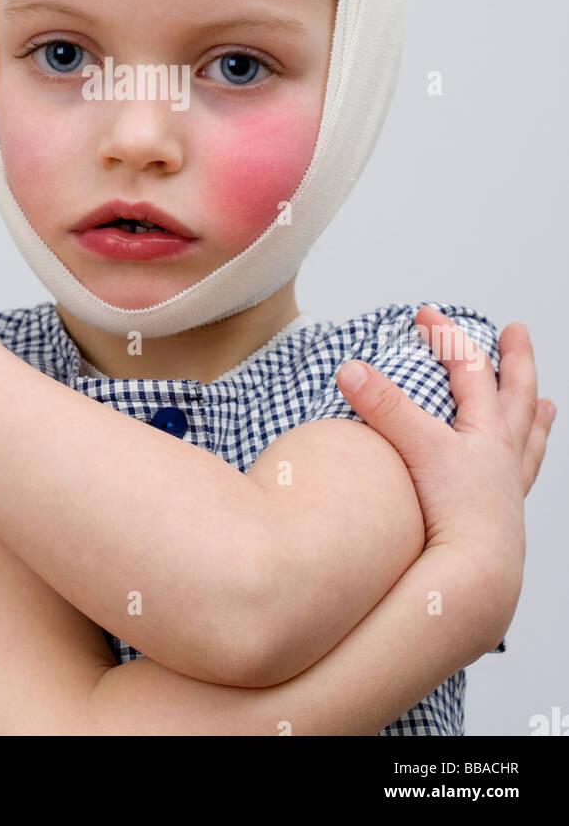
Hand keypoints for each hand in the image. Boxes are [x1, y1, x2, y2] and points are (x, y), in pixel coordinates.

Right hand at [335, 307, 553, 627]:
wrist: (479, 579)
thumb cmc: (457, 517)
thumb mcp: (414, 449)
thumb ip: (381, 407)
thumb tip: (348, 369)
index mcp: (485, 432)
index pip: (469, 369)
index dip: (446, 336)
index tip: (425, 314)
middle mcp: (503, 457)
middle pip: (516, 396)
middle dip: (516, 361)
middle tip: (517, 334)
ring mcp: (506, 489)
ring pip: (529, 442)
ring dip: (535, 418)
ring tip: (546, 406)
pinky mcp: (500, 522)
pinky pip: (522, 483)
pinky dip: (526, 468)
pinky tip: (518, 475)